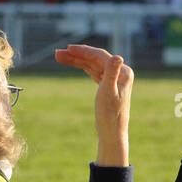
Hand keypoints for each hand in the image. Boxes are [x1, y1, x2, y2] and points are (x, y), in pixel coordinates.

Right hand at [54, 44, 133, 166]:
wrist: (112, 132)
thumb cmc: (110, 115)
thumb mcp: (107, 92)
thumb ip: (112, 73)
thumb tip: (117, 56)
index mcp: (123, 72)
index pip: (100, 56)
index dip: (83, 51)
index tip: (68, 48)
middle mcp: (121, 73)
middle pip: (95, 59)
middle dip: (76, 55)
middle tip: (57, 54)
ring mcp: (115, 78)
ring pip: (92, 64)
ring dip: (76, 60)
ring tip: (58, 57)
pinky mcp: (108, 85)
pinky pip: (93, 71)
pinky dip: (82, 67)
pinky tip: (72, 63)